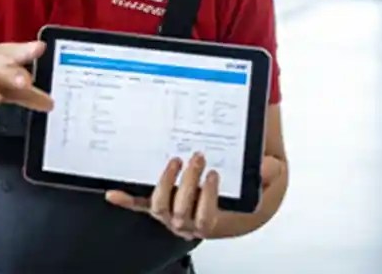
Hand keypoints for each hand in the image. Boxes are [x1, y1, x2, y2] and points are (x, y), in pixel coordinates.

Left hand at [105, 154, 285, 239]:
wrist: (228, 203)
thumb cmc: (243, 192)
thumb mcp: (263, 181)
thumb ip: (268, 174)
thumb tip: (268, 168)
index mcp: (210, 222)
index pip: (205, 218)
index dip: (207, 197)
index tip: (213, 174)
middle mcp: (185, 223)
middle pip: (180, 209)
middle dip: (189, 183)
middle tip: (197, 158)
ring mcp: (167, 214)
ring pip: (159, 206)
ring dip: (164, 183)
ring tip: (175, 161)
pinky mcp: (155, 204)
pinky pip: (139, 205)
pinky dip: (126, 200)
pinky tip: (113, 192)